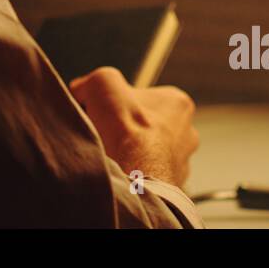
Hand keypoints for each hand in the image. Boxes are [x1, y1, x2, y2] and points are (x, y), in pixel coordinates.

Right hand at [69, 67, 199, 186]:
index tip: (101, 110)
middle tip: (103, 131)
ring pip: (148, 151)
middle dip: (124, 127)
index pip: (141, 97)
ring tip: (109, 153)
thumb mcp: (102, 83)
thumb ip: (93, 80)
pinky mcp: (170, 186)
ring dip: (129, 151)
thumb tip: (81, 89)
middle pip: (146, 124)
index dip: (117, 102)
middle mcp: (187, 131)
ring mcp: (181, 161)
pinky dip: (133, 173)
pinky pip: (147, 175)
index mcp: (177, 102)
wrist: (133, 175)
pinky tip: (119, 170)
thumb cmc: (125, 127)